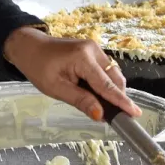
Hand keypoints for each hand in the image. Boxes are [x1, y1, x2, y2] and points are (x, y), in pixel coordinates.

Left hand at [2, 26, 140, 121]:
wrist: (29, 46)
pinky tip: (97, 95)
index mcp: (83, 58)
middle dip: (118, 97)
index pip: (106, 85)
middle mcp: (94, 50)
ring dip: (112, 91)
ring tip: (103, 107)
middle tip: (116, 117)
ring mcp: (95, 48)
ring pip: (113, 74)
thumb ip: (80, 100)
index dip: (121, 101)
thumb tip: (101, 115)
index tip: (135, 114)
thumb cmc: (38, 67)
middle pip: (115, 78)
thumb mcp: (55, 88)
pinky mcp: (94, 50)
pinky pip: (106, 70)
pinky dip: (106, 83)